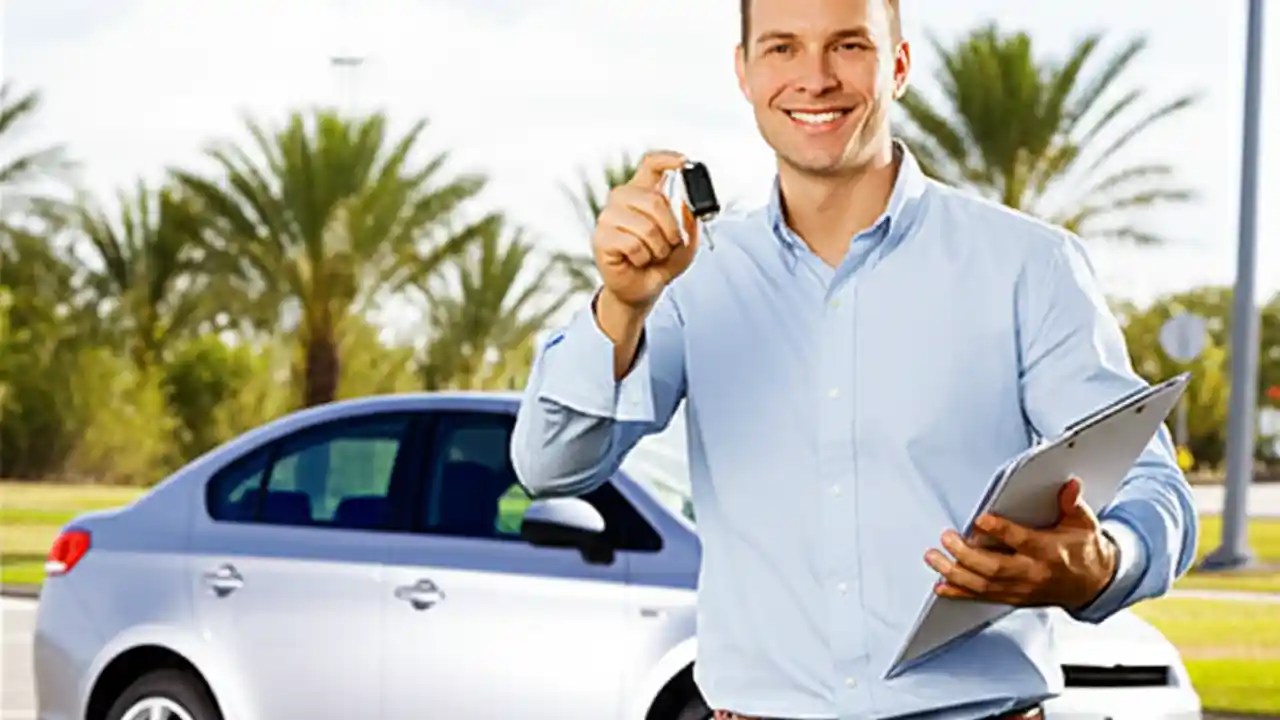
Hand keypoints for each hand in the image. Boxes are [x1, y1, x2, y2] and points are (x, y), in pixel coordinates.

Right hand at [592, 150, 698, 310]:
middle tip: (670, 244)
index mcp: (643, 192)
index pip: (651, 164)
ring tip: (652, 255)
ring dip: (658, 248)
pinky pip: (632, 244)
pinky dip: (643, 258)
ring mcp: (608, 217)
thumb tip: (690, 204)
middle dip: (671, 229)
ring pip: (645, 226)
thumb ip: (691, 221)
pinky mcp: (600, 238)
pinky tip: (637, 261)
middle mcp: (622, 199)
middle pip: (654, 199)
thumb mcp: (687, 241)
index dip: (667, 159)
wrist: (643, 289)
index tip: (685, 162)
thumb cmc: (662, 262)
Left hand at [925, 478, 1118, 610]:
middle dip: (967, 554)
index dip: (1001, 530)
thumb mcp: (1084, 524)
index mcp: (1049, 551)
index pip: (1022, 541)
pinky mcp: (1013, 597)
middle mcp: (1032, 573)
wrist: (1094, 584)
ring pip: (984, 585)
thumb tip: (1070, 485)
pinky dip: (960, 593)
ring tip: (934, 558)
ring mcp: (1021, 588)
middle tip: (947, 538)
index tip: (980, 519)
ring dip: (955, 573)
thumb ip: (1073, 504)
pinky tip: (941, 585)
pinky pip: (982, 597)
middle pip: (995, 568)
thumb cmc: (1083, 550)